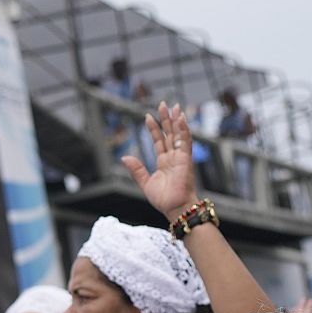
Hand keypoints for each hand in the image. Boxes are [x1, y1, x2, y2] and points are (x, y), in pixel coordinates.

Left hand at [121, 102, 198, 220]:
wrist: (174, 208)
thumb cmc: (163, 199)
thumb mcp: (145, 183)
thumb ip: (137, 169)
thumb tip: (125, 157)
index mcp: (164, 162)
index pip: (158, 141)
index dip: (153, 129)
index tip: (148, 116)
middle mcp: (173, 157)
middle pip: (169, 133)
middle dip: (166, 119)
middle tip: (163, 104)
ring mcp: (181, 157)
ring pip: (179, 134)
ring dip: (176, 120)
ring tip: (174, 106)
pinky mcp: (186, 159)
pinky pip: (185, 142)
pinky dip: (183, 130)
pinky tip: (181, 119)